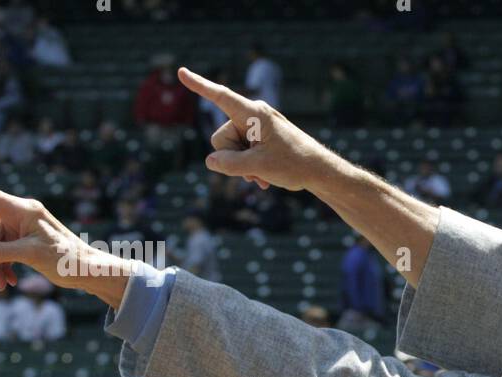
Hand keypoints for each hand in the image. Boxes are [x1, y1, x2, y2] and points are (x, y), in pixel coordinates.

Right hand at [0, 186, 129, 307]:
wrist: (88, 271)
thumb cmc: (67, 259)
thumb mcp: (31, 255)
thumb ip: (1, 253)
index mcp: (25, 211)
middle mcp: (21, 216)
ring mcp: (21, 229)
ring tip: (0, 286)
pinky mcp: (23, 242)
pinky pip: (2, 252)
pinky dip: (3, 266)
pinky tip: (9, 282)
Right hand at [178, 67, 329, 191]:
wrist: (320, 172)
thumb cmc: (294, 165)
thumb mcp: (258, 167)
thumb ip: (229, 164)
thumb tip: (210, 161)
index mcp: (253, 114)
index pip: (220, 97)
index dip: (199, 86)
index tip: (181, 72)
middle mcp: (253, 116)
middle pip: (221, 138)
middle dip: (232, 158)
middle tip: (257, 168)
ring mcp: (257, 127)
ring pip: (231, 149)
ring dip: (242, 166)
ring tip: (263, 174)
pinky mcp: (261, 138)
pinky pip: (242, 152)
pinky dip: (249, 166)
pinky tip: (263, 178)